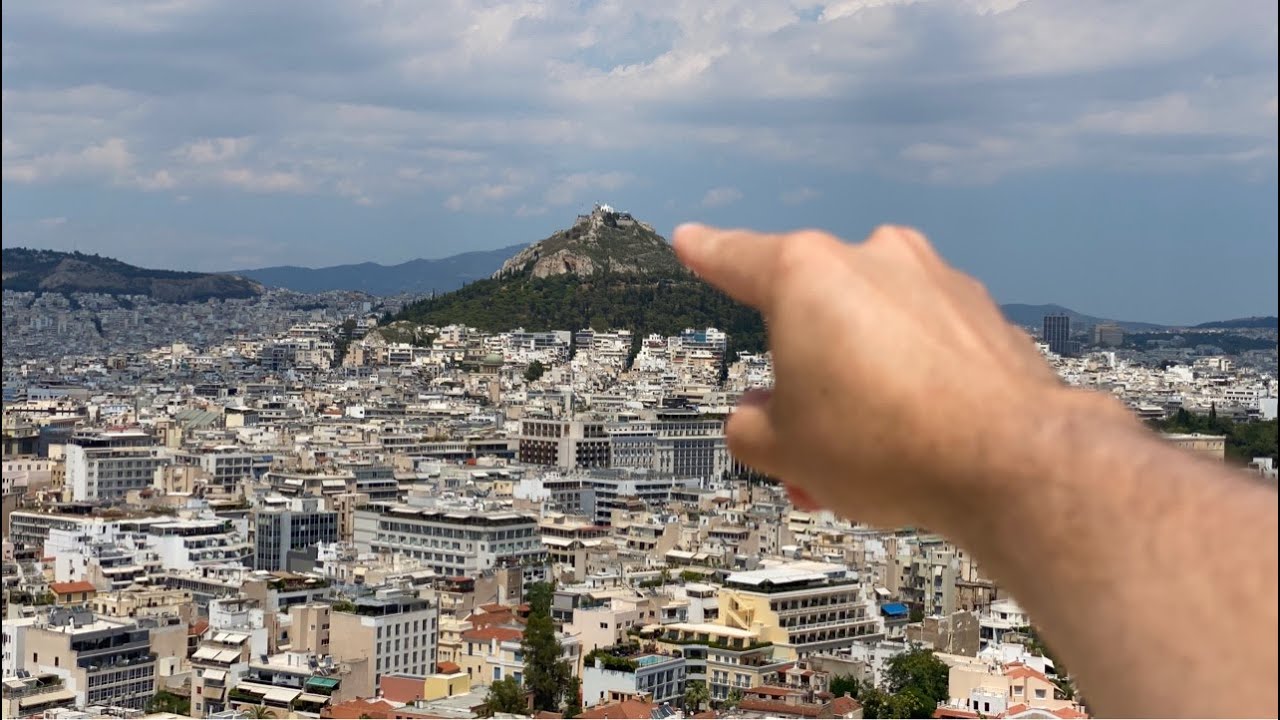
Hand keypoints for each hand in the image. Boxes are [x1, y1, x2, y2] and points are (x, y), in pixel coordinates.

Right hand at [675, 223, 1061, 528]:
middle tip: (797, 443)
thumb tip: (758, 415)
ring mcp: (933, 279)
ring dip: (853, 386)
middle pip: (810, 313)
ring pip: (868, 332)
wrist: (1013, 462)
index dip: (705, 254)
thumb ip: (749, 426)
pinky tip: (913, 440)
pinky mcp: (980, 313)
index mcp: (806, 275)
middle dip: (799, 374)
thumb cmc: (886, 446)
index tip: (689, 241)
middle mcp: (872, 258)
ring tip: (860, 462)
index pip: (735, 258)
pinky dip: (906, 381)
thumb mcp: (783, 449)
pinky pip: (920, 342)